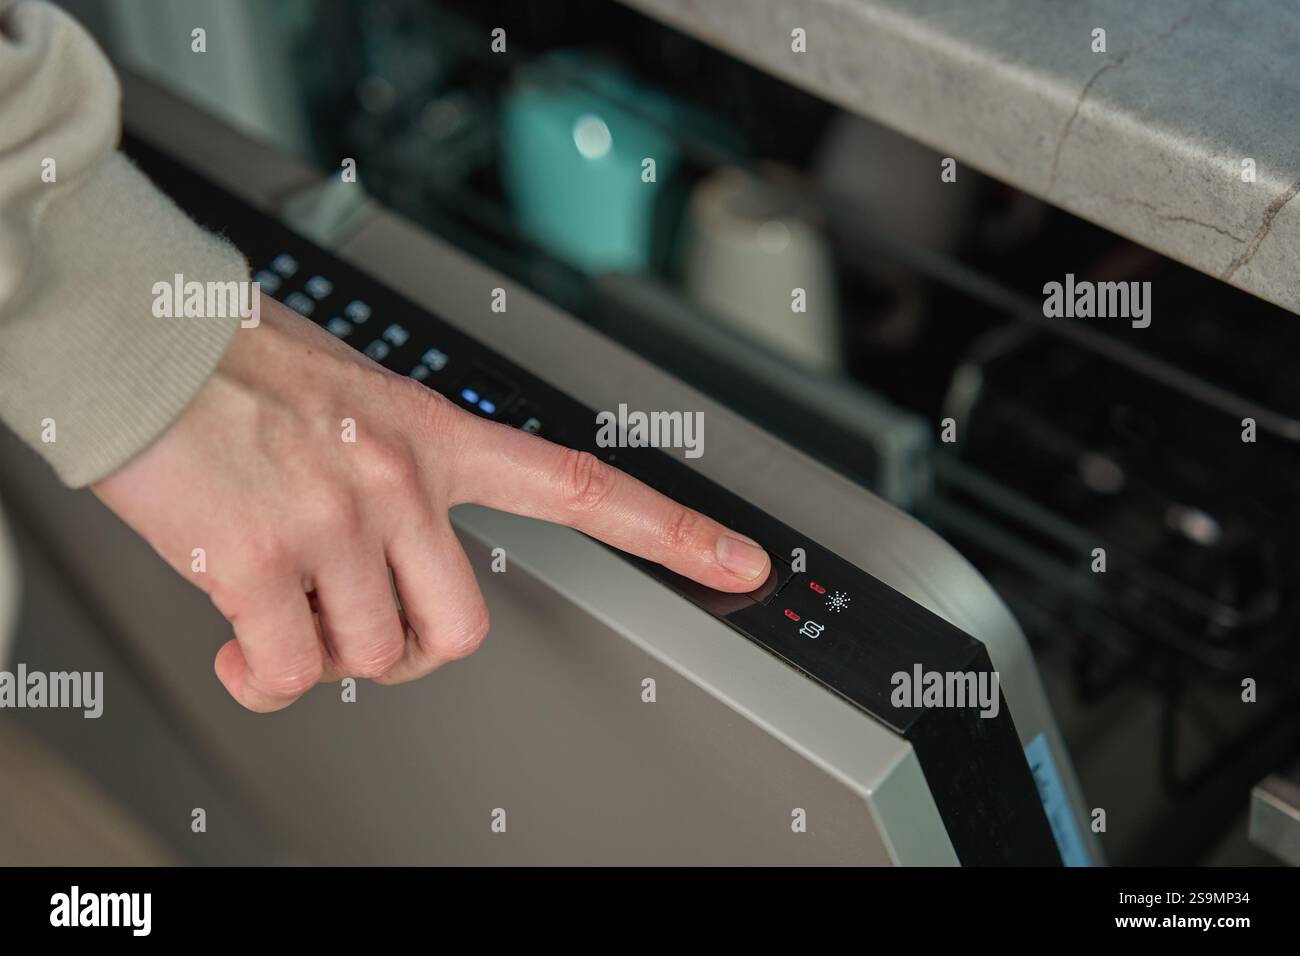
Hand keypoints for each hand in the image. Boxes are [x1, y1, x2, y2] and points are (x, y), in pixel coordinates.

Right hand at [92, 295, 769, 711]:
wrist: (137, 334)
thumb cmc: (240, 367)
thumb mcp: (357, 400)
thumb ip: (399, 480)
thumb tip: (384, 579)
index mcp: (438, 435)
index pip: (581, 487)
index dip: (671, 534)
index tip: (742, 563)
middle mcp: (401, 479)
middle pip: (463, 629)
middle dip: (412, 650)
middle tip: (361, 625)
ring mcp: (336, 520)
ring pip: (373, 656)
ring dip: (324, 650)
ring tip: (276, 604)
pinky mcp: (258, 557)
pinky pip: (291, 670)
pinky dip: (264, 674)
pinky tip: (238, 638)